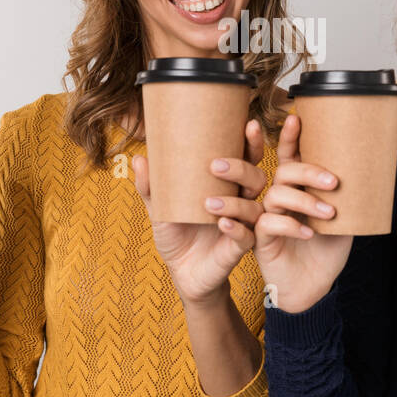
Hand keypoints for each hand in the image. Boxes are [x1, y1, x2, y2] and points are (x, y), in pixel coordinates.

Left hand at [133, 119, 268, 308]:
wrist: (180, 272)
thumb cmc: (176, 234)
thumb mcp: (159, 208)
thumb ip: (150, 186)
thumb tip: (140, 158)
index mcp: (226, 184)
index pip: (246, 157)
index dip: (251, 141)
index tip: (248, 124)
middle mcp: (240, 200)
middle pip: (256, 176)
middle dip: (241, 168)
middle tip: (215, 165)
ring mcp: (243, 224)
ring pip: (254, 206)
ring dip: (234, 201)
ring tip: (209, 203)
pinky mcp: (239, 248)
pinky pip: (247, 236)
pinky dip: (235, 228)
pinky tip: (222, 224)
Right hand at [251, 113, 354, 313]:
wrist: (315, 288)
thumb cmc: (328, 251)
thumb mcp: (345, 220)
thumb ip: (348, 197)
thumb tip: (369, 170)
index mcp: (297, 189)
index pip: (291, 158)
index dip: (292, 138)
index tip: (297, 117)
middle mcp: (279, 199)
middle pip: (284, 172)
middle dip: (307, 171)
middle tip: (333, 181)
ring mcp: (267, 218)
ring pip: (277, 195)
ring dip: (305, 201)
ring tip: (329, 213)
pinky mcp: (260, 240)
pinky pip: (269, 224)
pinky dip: (292, 225)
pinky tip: (310, 233)